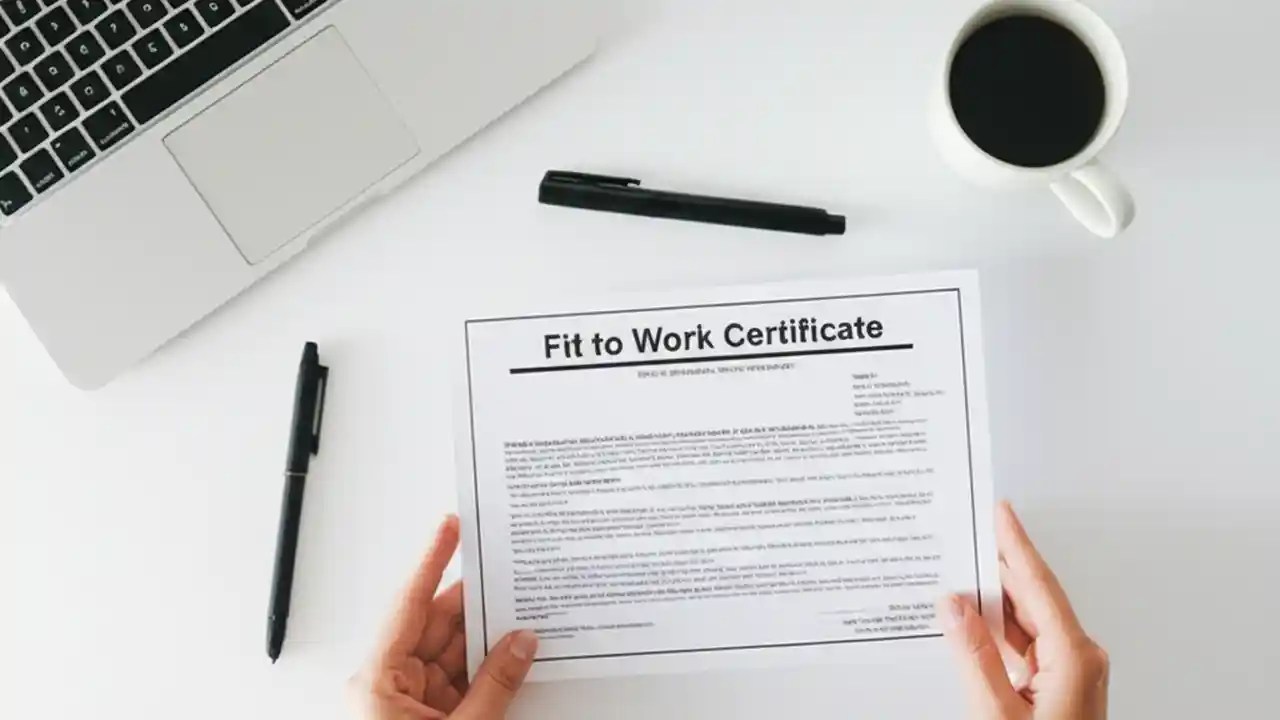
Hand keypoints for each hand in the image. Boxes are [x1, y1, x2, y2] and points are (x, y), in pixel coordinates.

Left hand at [350, 516, 539, 718]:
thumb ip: (494, 686)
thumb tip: (521, 644)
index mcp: (378, 681)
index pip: (409, 605)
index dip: (432, 561)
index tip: (449, 527)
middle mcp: (389, 684)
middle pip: (437, 626)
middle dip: (475, 603)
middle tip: (506, 573)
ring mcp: (410, 702)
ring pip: (453, 652)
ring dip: (487, 639)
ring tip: (521, 617)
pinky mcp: (429, 716)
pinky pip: (461, 679)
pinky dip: (487, 667)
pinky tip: (512, 655)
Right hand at [939, 502, 1109, 719]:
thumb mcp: (996, 715)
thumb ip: (974, 656)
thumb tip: (955, 605)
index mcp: (1073, 656)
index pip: (1036, 585)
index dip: (1014, 544)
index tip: (1000, 511)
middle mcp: (1079, 659)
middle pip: (1032, 597)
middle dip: (996, 566)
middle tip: (966, 534)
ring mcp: (1071, 674)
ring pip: (1026, 621)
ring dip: (992, 602)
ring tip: (956, 574)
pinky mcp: (1058, 689)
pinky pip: (1024, 645)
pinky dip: (996, 631)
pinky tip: (971, 623)